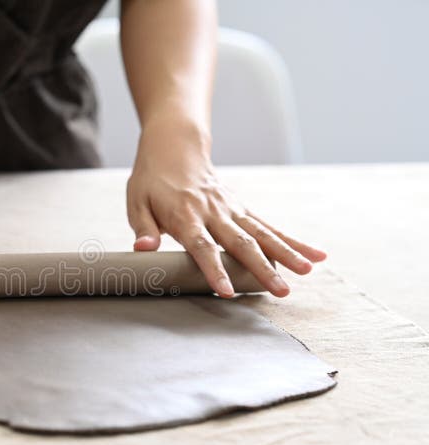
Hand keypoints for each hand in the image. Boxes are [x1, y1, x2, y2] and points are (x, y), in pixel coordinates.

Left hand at [126, 119, 325, 297]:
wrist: (174, 147)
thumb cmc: (151, 180)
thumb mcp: (136, 202)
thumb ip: (143, 229)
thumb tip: (142, 250)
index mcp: (185, 214)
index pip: (202, 246)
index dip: (214, 269)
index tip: (226, 290)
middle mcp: (214, 211)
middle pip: (241, 242)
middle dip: (262, 268)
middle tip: (280, 291)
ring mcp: (232, 209)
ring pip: (263, 233)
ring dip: (286, 254)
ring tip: (306, 273)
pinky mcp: (242, 209)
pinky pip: (270, 226)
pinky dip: (293, 241)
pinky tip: (315, 256)